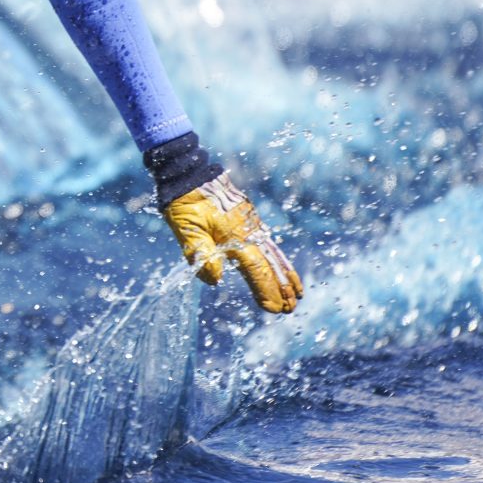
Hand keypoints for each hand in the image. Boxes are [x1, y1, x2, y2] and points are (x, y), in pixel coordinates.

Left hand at [161, 172, 302, 311]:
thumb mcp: (186, 231)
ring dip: (285, 273)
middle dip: (282, 288)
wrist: (188, 172)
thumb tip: (217, 279)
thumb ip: (202, 255)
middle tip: (292, 309)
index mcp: (234, 237)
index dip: (266, 291)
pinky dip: (278, 256)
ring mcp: (250, 222)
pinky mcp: (248, 216)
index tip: (274, 310)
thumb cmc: (184, 204)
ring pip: (273, 252)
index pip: (256, 270)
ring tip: (298, 292)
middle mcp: (248, 230)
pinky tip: (281, 265)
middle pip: (270, 264)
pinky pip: (268, 241)